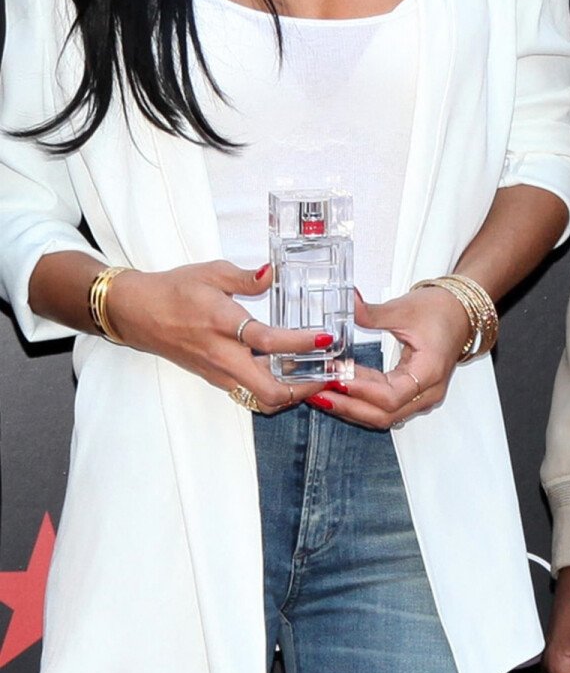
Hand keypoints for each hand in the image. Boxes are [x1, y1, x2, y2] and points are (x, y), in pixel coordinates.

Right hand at [104, 261, 328, 411]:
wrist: (138, 313)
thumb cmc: (174, 290)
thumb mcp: (211, 272)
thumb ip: (246, 276)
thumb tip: (273, 273)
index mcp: (222, 324)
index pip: (267, 341)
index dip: (300, 343)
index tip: (326, 338)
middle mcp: (222, 356)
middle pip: (268, 390)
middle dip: (304, 387)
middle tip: (329, 373)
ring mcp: (218, 372)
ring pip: (260, 400)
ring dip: (291, 393)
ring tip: (316, 376)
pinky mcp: (215, 379)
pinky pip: (249, 394)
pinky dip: (273, 390)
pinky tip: (290, 375)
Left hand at [306, 285, 472, 429]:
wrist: (461, 313)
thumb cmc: (440, 311)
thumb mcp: (403, 309)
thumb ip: (371, 312)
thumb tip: (346, 302)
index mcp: (429, 371)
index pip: (391, 395)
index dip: (361, 390)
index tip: (335, 378)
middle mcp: (427, 392)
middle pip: (384, 414)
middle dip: (348, 406)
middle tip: (318, 392)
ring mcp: (421, 397)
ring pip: (383, 417)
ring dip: (351, 408)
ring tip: (322, 395)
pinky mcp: (413, 396)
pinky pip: (385, 410)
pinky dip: (361, 404)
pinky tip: (340, 393)